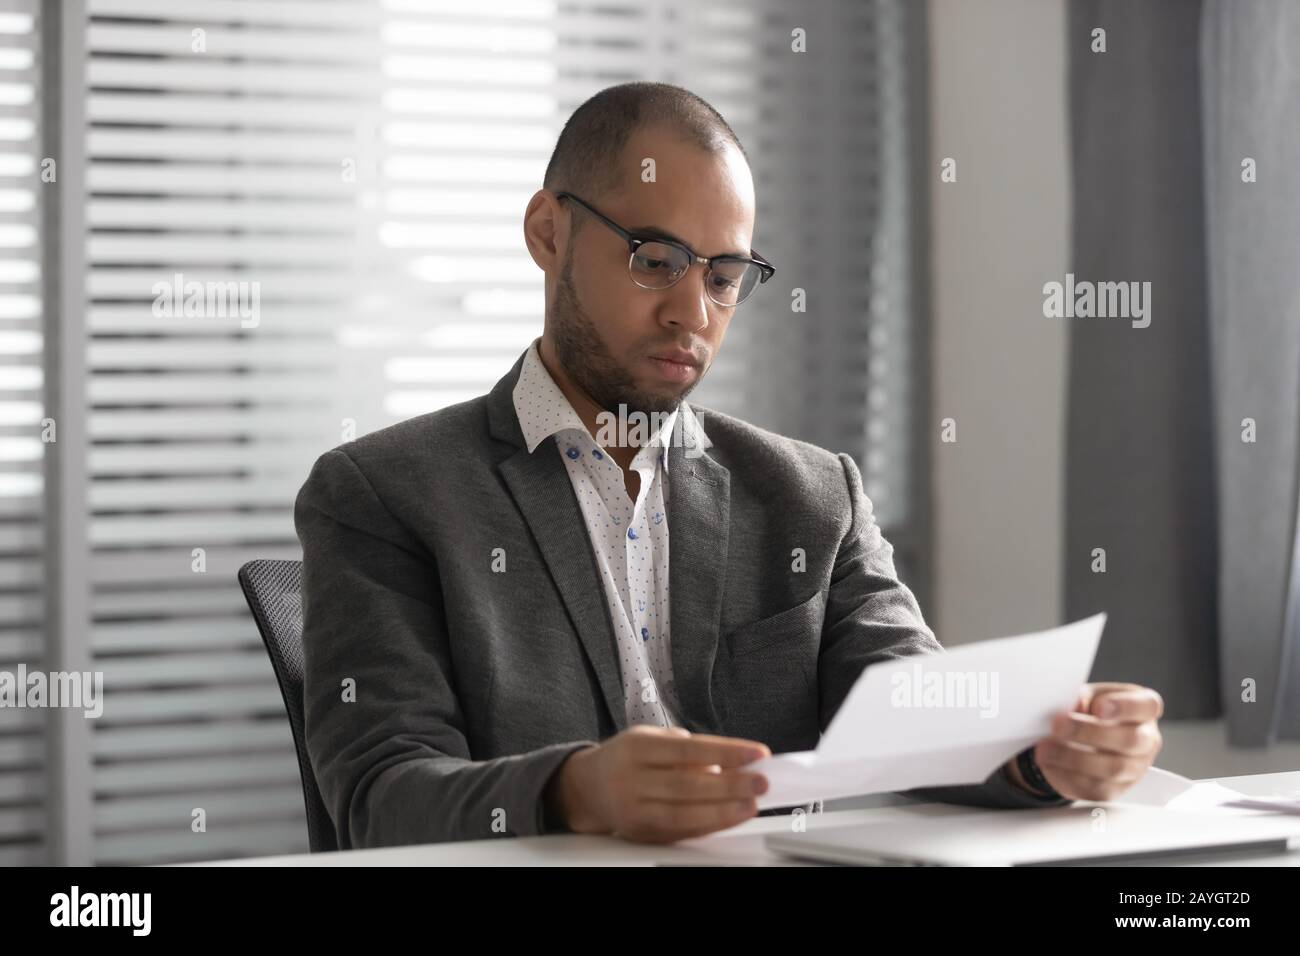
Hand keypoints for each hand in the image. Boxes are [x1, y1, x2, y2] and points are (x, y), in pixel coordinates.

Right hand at [548, 725, 770, 842]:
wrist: (588, 787)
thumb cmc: (628, 758)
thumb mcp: (649, 738)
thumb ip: (686, 749)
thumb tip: (730, 763)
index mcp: (636, 748)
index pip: (688, 749)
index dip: (726, 752)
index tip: (756, 753)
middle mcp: (631, 780)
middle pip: (687, 785)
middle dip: (731, 785)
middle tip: (760, 782)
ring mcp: (634, 810)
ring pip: (684, 814)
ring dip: (724, 810)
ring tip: (750, 803)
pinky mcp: (641, 833)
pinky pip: (680, 831)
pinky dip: (709, 825)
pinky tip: (730, 817)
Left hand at [1030, 682, 1163, 801]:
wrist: (1077, 739)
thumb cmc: (1088, 710)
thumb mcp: (1086, 695)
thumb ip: (1084, 698)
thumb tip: (1077, 707)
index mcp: (1143, 709)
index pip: (1148, 706)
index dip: (1125, 706)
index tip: (1098, 707)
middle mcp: (1146, 740)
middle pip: (1131, 740)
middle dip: (1090, 732)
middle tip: (1058, 725)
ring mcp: (1134, 769)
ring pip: (1112, 768)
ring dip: (1073, 757)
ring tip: (1045, 747)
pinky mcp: (1113, 790)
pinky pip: (1094, 788)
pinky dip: (1067, 774)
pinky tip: (1049, 761)